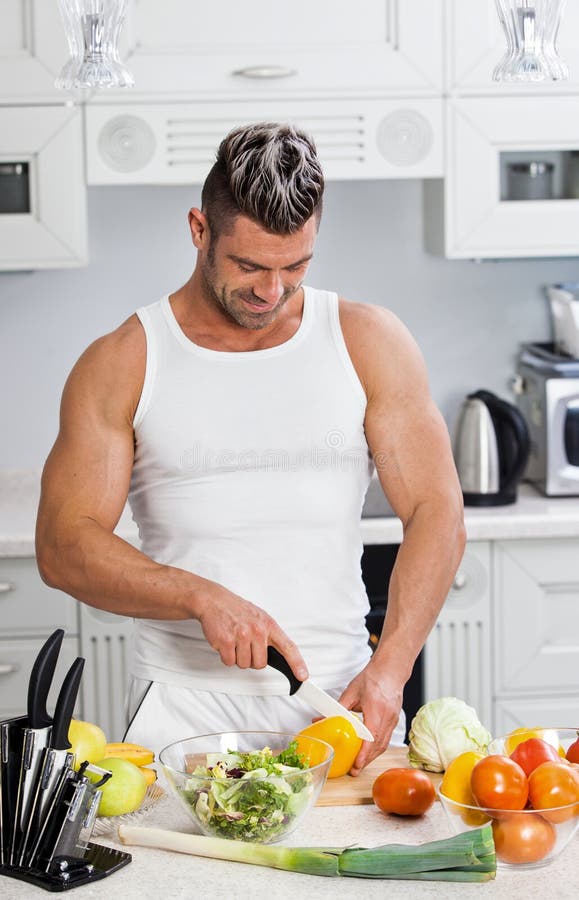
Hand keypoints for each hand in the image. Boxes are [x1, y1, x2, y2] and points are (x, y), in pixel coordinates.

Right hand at [197, 582, 307, 680]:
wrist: (214, 601)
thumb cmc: (237, 610)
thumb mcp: (260, 617)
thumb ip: (269, 635)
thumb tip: (278, 654)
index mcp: (268, 625)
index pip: (288, 647)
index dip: (297, 663)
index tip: (303, 675)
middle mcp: (257, 630)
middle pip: (260, 664)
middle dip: (252, 658)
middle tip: (245, 645)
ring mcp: (242, 636)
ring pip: (244, 664)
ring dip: (238, 657)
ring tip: (235, 640)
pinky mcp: (226, 641)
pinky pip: (229, 662)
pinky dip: (226, 656)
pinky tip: (226, 642)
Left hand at [337, 659, 403, 774]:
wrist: (390, 670)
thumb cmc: (373, 678)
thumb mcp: (352, 691)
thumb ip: (339, 707)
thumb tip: (323, 718)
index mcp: (375, 708)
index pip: (371, 736)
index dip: (364, 753)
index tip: (357, 765)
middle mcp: (386, 716)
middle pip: (378, 745)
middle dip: (366, 760)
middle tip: (354, 770)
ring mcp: (393, 719)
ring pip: (384, 744)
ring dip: (372, 756)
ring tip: (360, 765)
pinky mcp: (394, 720)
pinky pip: (386, 739)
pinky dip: (377, 748)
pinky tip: (369, 751)